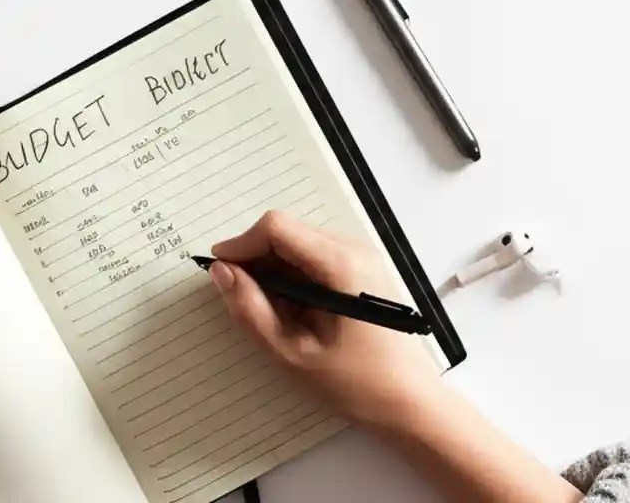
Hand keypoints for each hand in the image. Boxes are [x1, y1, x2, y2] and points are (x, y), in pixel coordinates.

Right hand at [209, 210, 442, 426]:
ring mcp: (363, 258)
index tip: (219, 272)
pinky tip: (295, 313)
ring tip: (272, 314)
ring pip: (299, 244)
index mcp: (341, 264)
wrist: (410, 402)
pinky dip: (294, 277)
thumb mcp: (292, 352)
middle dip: (256, 259)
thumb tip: (222, 273)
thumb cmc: (356, 384)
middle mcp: (355, 249)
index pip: (277, 227)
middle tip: (243, 300)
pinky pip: (316, 258)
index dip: (241, 244)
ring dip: (274, 270)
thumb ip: (251, 309)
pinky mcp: (364, 270)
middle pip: (288, 232)